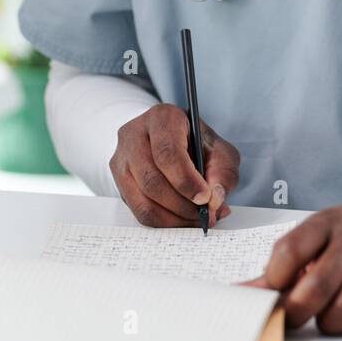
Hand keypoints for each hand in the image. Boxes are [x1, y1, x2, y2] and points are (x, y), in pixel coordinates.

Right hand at [110, 103, 239, 228]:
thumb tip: (214, 199)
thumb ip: (223, 172)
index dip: (186, 180)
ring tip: (197, 218)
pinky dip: (164, 222)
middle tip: (205, 214)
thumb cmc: (197, 143)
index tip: (205, 198)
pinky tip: (182, 219)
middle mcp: (135, 135)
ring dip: (174, 218)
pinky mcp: (119, 183)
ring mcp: (121, 159)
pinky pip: (139, 211)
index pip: (167, 153)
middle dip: (182, 204)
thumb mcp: (219, 150)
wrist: (173, 139)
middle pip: (152, 180)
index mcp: (162, 118)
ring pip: (143, 201)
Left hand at [244, 181, 341, 333]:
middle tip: (295, 316)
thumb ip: (286, 263)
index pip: (288, 251)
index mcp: (328, 222)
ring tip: (329, 313)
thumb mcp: (324, 234)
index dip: (273, 280)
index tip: (275, 290)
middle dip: (297, 313)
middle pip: (315, 289)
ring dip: (330, 322)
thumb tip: (241, 292)